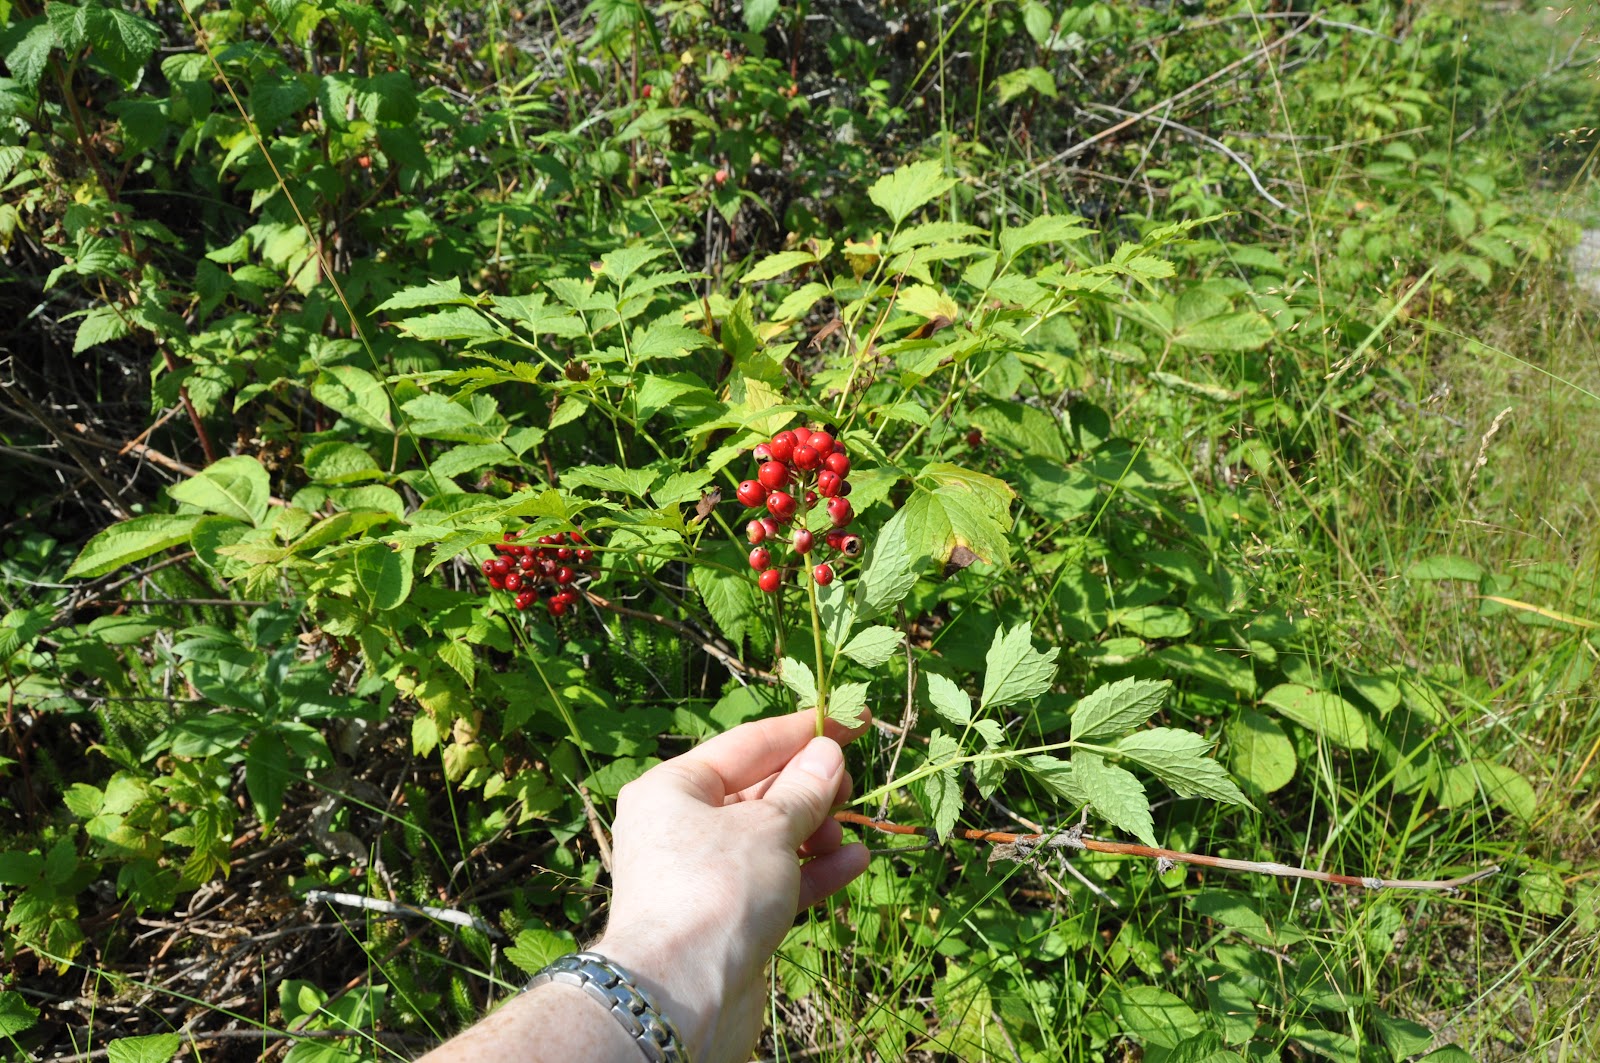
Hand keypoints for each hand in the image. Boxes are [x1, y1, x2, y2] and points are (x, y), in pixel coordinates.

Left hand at [596, 708, 871, 1062]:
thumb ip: (804, 789)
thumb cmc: (717, 890)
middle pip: (758, 790)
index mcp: (674, 788)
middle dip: (810, 786)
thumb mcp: (768, 826)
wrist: (682, 996)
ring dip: (815, 830)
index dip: (805, 730)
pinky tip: (853, 860)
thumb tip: (826, 754)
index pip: (749, 743)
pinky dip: (812, 869)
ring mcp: (704, 875)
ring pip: (770, 837)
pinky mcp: (727, 917)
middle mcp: (681, 827)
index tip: (855, 718)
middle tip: (850, 785)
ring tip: (850, 830)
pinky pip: (776, 880)